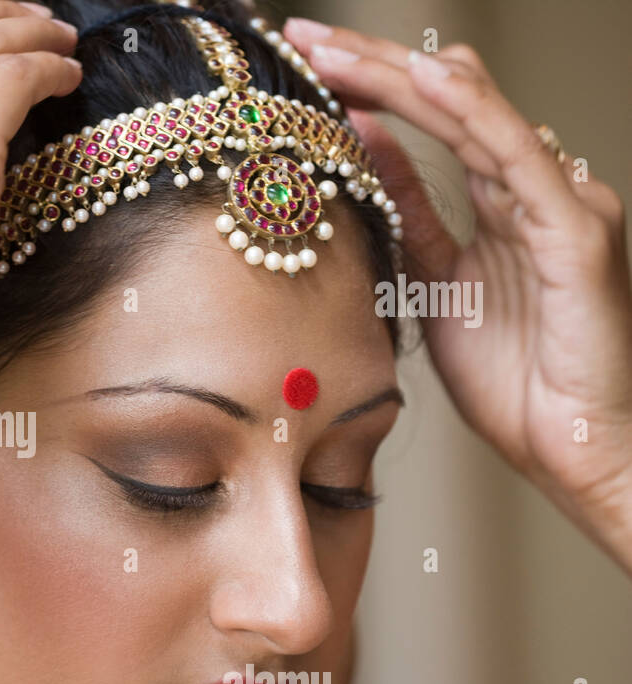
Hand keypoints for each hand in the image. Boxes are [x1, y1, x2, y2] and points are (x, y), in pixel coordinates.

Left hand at [284, 18, 631, 571]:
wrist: (569, 447)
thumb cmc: (512, 377)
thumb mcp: (435, 282)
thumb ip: (410, 212)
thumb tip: (364, 144)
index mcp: (501, 199)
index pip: (431, 119)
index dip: (368, 86)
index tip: (301, 64)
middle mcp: (534, 188)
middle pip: (449, 102)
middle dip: (372, 65)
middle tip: (304, 35)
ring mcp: (560, 203)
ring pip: (478, 115)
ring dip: (403, 76)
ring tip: (337, 48)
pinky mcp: (576, 233)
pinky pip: (519, 159)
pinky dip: (474, 114)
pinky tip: (425, 81)